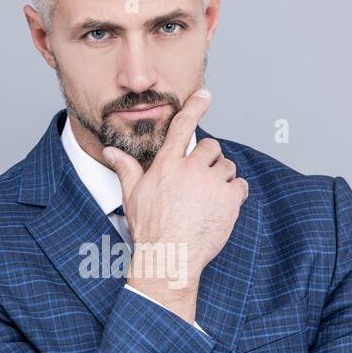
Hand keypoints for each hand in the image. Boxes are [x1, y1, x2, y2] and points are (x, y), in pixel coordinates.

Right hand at [102, 89, 247, 322]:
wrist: (170, 258)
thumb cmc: (150, 229)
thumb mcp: (133, 196)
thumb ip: (126, 169)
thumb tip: (110, 152)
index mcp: (167, 165)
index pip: (182, 126)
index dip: (195, 106)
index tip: (205, 95)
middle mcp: (191, 170)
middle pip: (211, 147)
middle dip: (208, 159)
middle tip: (201, 178)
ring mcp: (212, 184)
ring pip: (228, 166)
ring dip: (222, 176)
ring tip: (210, 196)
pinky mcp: (230, 201)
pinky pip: (241, 185)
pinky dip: (235, 193)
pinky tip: (223, 206)